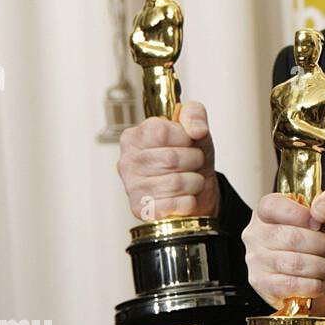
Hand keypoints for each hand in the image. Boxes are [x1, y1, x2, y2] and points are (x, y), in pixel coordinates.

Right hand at [117, 100, 219, 221]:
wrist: (196, 188)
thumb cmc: (189, 156)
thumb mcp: (195, 128)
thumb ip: (195, 114)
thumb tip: (197, 129)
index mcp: (134, 136)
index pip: (161, 132)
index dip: (184, 137)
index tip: (188, 140)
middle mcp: (127, 161)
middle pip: (171, 159)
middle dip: (194, 160)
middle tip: (193, 162)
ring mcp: (132, 187)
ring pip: (176, 183)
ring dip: (194, 181)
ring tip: (189, 178)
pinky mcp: (141, 210)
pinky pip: (176, 204)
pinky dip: (189, 201)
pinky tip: (183, 197)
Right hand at [243, 190, 324, 319]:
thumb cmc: (321, 245)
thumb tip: (320, 208)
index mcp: (267, 212)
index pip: (272, 206)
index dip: (300, 215)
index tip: (318, 223)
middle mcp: (256, 234)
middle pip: (291, 238)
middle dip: (320, 245)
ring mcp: (255, 260)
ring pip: (293, 263)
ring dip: (319, 266)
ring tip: (323, 265)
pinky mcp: (261, 284)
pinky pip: (291, 285)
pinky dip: (312, 285)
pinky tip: (314, 281)